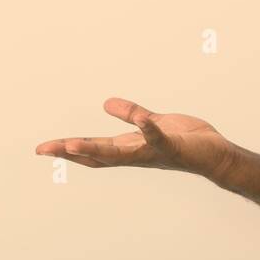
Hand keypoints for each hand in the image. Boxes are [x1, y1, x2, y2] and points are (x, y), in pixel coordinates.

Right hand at [34, 97, 236, 180]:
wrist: (216, 155)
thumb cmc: (187, 142)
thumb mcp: (154, 123)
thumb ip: (132, 115)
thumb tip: (106, 104)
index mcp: (130, 148)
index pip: (94, 150)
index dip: (69, 149)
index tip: (43, 148)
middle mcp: (137, 155)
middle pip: (98, 155)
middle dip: (70, 152)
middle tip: (45, 150)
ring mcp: (153, 153)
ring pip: (119, 153)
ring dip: (96, 148)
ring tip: (73, 143)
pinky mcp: (172, 147)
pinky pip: (157, 138)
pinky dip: (148, 128)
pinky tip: (141, 119)